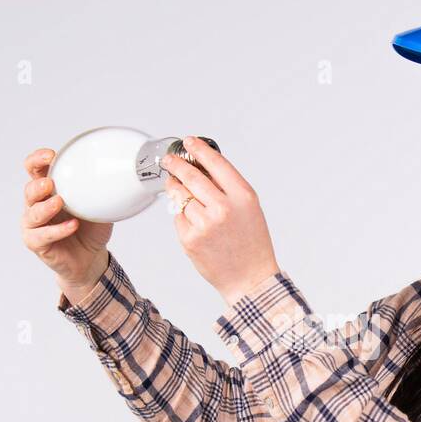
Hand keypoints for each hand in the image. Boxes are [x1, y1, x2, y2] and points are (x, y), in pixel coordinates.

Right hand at [20, 147, 112, 302]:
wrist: (91, 258)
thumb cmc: (90, 228)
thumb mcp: (98, 205)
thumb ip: (100, 190)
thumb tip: (121, 173)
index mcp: (49, 190)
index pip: (34, 169)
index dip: (37, 160)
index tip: (50, 155)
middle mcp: (37, 205)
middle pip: (29, 190)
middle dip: (38, 185)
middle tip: (51, 183)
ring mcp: (34, 225)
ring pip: (32, 214)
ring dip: (45, 207)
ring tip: (59, 202)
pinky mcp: (37, 243)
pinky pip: (43, 236)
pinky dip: (58, 230)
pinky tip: (72, 225)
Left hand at [161, 137, 280, 306]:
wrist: (250, 279)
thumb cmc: (251, 244)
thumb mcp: (250, 209)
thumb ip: (228, 188)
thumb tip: (202, 167)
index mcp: (242, 197)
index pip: (216, 164)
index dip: (199, 149)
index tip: (188, 142)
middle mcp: (223, 208)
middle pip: (191, 177)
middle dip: (176, 165)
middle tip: (169, 160)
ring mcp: (204, 224)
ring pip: (181, 197)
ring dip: (175, 189)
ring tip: (176, 188)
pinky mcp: (190, 239)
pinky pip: (178, 218)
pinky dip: (181, 216)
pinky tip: (193, 222)